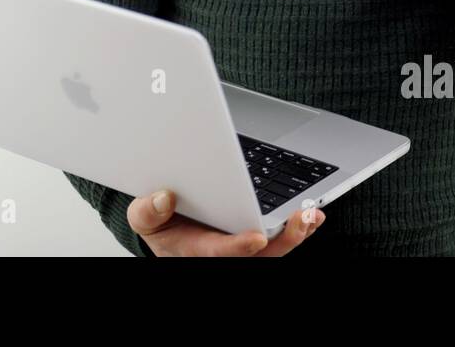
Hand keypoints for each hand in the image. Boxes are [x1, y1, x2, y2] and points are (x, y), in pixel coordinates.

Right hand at [127, 188, 324, 256]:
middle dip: (283, 240)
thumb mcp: (142, 217)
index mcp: (194, 250)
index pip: (218, 252)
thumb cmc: (159, 223)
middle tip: (301, 218)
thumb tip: (164, 197)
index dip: (238, 247)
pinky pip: (278, 238)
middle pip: (259, 256)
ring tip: (312, 212)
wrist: (166, 227)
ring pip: (274, 249)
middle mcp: (223, 254)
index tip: (256, 237)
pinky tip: (312, 212)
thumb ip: (147, 211)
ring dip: (296, 232)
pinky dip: (296, 226)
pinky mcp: (254, 238)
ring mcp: (241, 247)